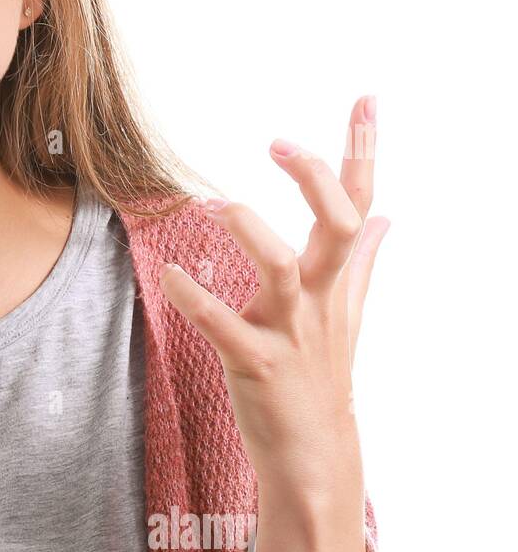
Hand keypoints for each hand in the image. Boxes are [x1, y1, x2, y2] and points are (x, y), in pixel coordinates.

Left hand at [160, 96, 387, 499]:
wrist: (314, 453)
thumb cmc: (320, 376)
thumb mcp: (346, 314)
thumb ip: (360, 263)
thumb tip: (383, 218)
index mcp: (337, 282)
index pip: (358, 206)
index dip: (363, 151)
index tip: (366, 98)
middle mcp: (320, 301)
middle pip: (334, 228)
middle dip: (314, 180)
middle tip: (280, 144)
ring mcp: (291, 333)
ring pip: (281, 272)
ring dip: (251, 234)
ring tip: (218, 204)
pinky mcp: (257, 365)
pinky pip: (225, 328)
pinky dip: (196, 300)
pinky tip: (169, 276)